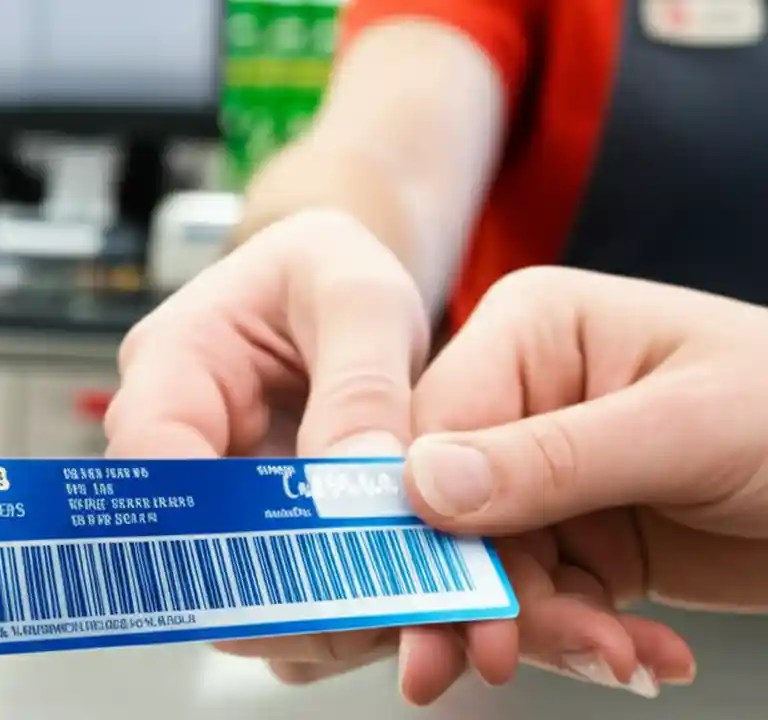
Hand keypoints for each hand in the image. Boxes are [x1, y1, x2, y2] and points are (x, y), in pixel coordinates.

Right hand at [107, 209, 525, 698]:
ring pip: (224, 577)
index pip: (151, 453)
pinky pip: (267, 587)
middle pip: (180, 535)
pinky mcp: (245, 527)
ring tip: (382, 620)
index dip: (200, 518)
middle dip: (266, 584)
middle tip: (354, 613)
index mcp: (173, 360)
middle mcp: (171, 435)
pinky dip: (320, 613)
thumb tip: (356, 480)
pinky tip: (379, 614)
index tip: (286, 562)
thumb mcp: (362, 299)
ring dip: (298, 613)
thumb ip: (362, 384)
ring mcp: (205, 489)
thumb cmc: (330, 275)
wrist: (330, 292)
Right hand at [405, 267, 767, 696]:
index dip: (421, 517)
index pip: (437, 426)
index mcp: (534, 332)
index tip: (430, 598)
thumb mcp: (684, 430)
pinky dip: (587, 637)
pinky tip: (643, 652)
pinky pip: (546, 597)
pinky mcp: (581, 533)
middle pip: (451, 508)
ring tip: (618, 655)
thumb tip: (420, 486)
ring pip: (495, 567)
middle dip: (482, 591)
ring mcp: (550, 471)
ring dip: (547, 626)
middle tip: (490, 660)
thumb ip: (549, 459)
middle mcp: (527, 396)